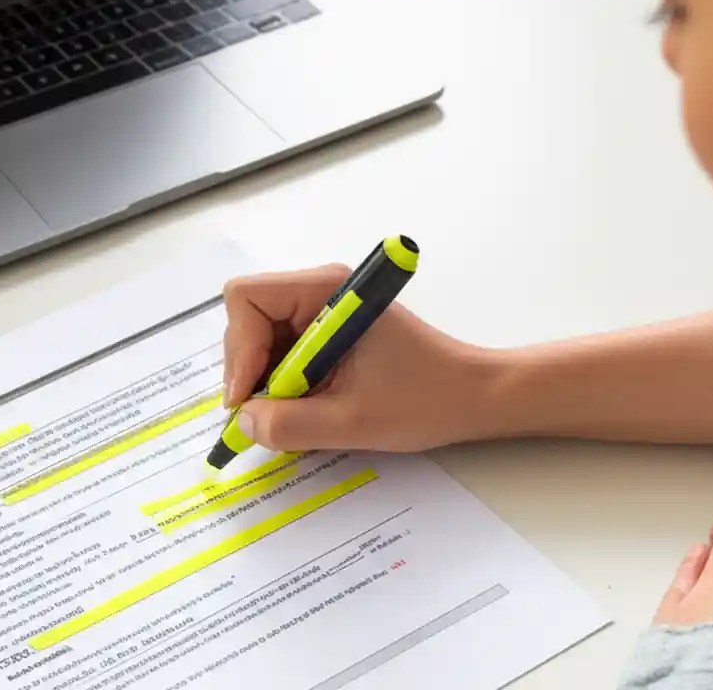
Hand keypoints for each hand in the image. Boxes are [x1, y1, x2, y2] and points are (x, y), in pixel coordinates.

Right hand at [221, 264, 490, 452]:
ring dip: (265, 378)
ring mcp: (325, 308)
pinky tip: (305, 407)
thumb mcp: (351, 421)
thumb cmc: (426, 400)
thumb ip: (290, 424)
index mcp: (327, 291)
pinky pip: (284, 349)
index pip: (247, 299)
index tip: (248, 398)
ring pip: (262, 337)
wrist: (473, 395)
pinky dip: (283, 381)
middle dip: (248, 368)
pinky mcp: (331, 329)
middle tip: (263, 415)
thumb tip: (243, 422)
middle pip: (249, 317)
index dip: (239, 350)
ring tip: (290, 414)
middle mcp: (321, 289)